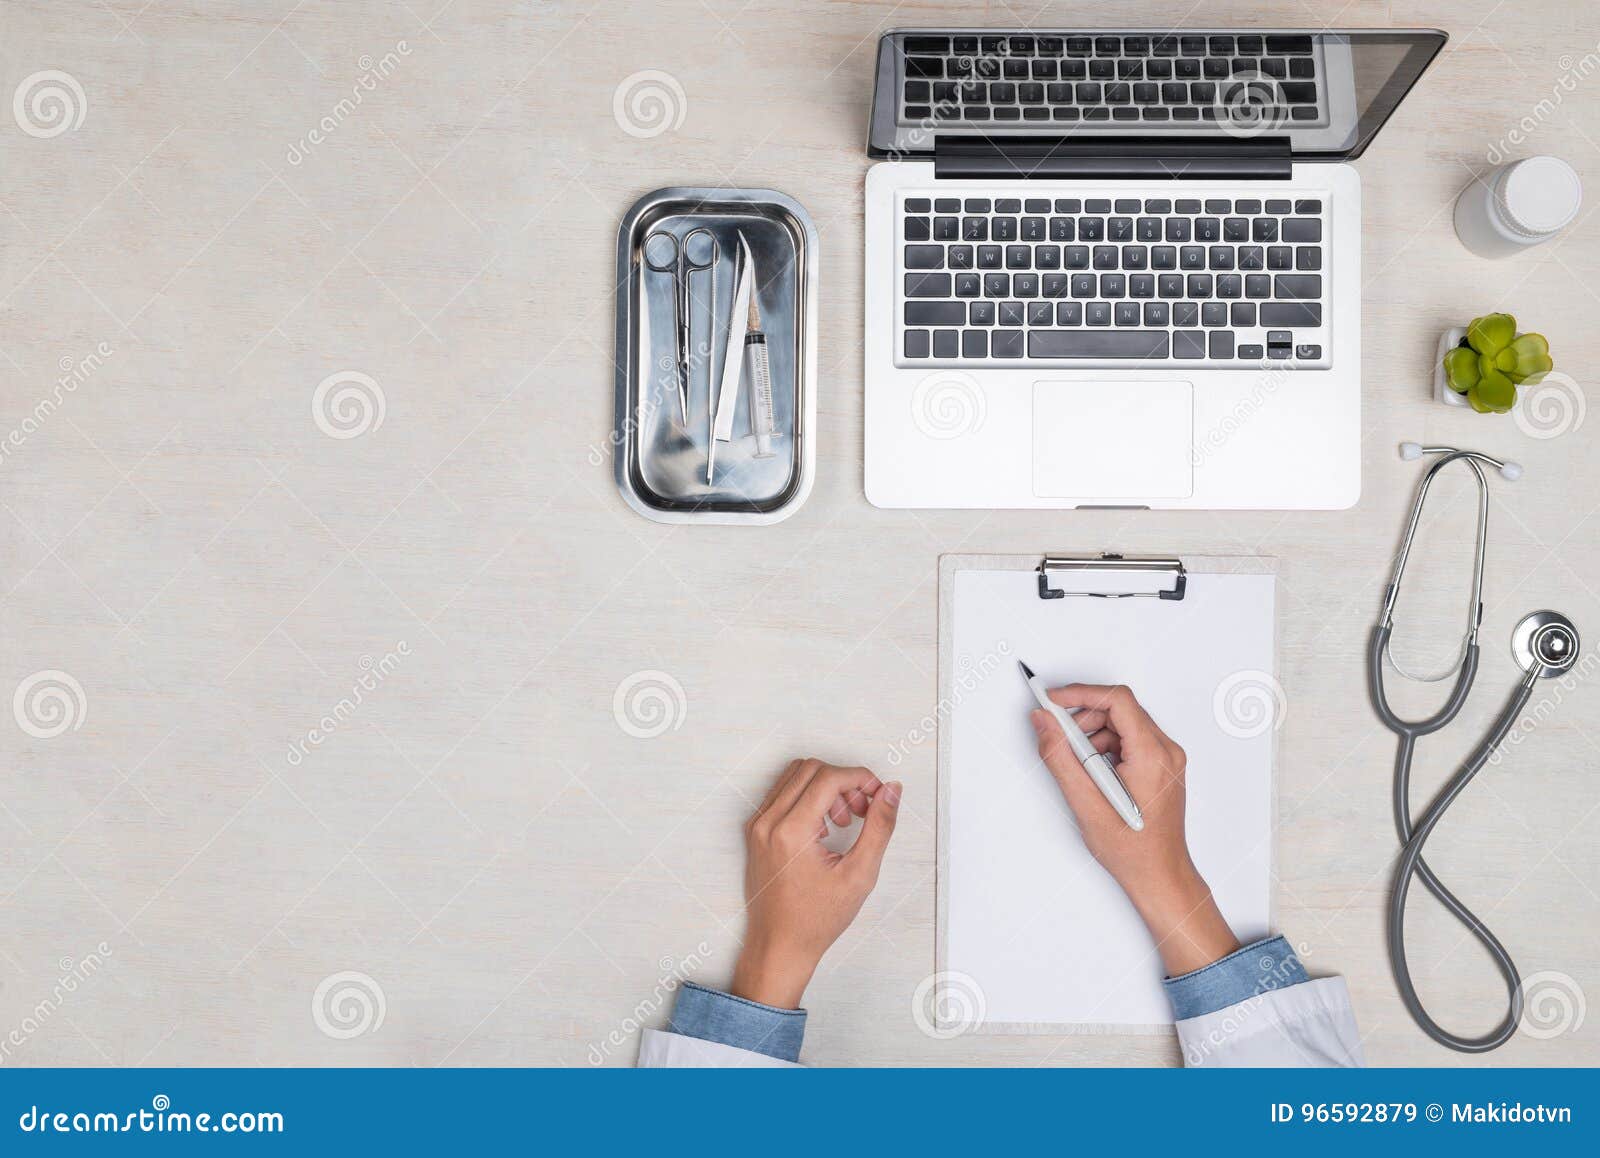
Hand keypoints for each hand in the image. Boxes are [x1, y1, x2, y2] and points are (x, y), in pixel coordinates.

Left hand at [730, 759, 901, 1008]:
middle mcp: (768, 823)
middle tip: (863, 809)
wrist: (780, 945)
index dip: (859, 778)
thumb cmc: (816, 920)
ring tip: (844, 820)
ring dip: (825, 787)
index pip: (828, 777)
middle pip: (810, 768)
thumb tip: (891, 791)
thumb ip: (879, 827)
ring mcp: (757, 825)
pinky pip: (782, 794)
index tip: (877, 794)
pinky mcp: (755, 831)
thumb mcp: (859, 875)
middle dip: (843, 780)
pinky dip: (808, 797)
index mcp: (790, 832)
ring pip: (794, 777)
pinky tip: (824, 828)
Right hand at [1031, 684, 1237, 976]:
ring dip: (1093, 734)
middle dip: (1084, 717)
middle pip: (1120, 709)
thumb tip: (1044, 722)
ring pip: (1124, 723)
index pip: (1117, 700)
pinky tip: (1093, 773)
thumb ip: (1060, 757)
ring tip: (1077, 765)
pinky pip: (1130, 740)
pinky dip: (1105, 747)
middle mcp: (1166, 751)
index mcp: (1153, 756)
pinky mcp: (1162, 766)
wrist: (1160, 876)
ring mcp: (1167, 758)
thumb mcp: (1085, 803)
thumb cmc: (1132, 850)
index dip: (1081, 694)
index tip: (1053, 701)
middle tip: (1059, 736)